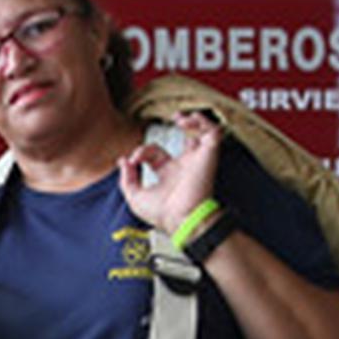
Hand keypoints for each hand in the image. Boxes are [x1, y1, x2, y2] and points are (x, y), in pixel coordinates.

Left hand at [118, 109, 223, 234]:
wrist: (182, 219)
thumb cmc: (162, 213)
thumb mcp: (135, 197)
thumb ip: (127, 179)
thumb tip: (123, 161)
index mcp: (169, 173)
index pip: (155, 153)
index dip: (143, 151)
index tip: (134, 159)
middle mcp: (185, 165)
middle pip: (186, 138)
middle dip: (182, 125)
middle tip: (174, 119)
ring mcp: (198, 159)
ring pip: (205, 132)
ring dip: (195, 120)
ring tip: (181, 119)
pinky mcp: (209, 155)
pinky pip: (214, 132)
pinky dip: (204, 122)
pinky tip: (189, 122)